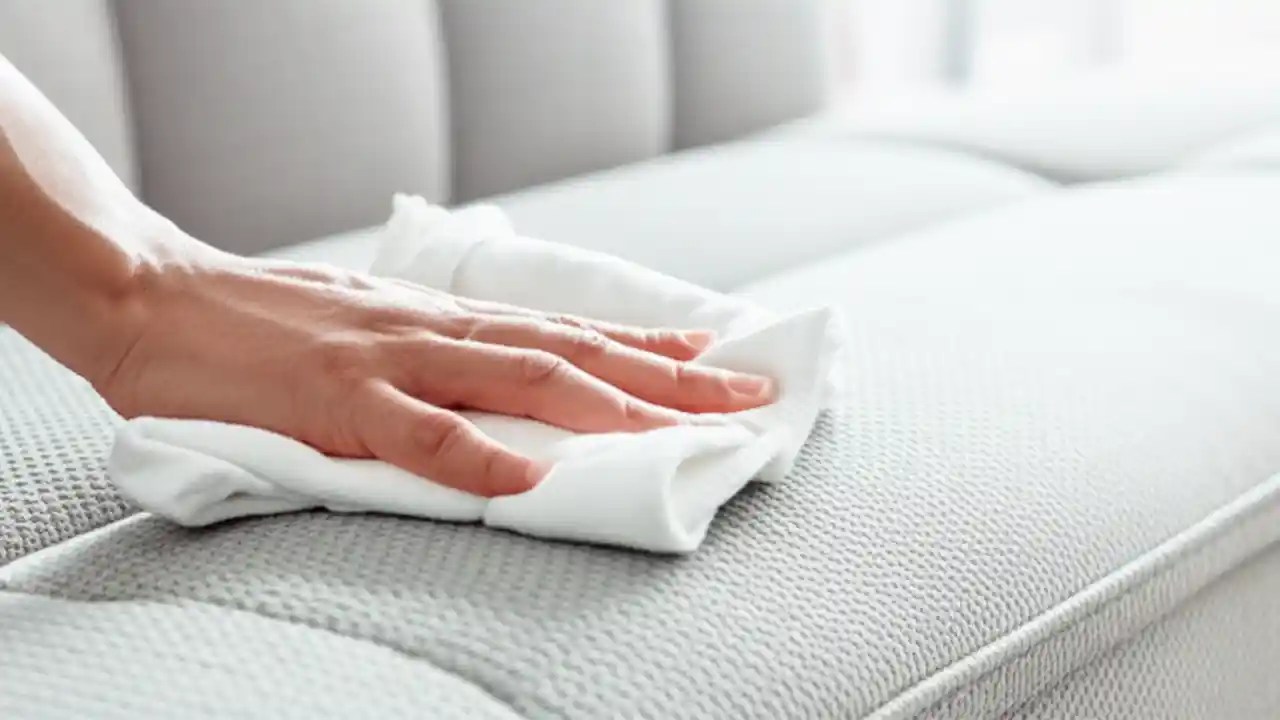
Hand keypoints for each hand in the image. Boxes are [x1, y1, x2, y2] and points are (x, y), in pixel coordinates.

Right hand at [95, 255, 775, 496]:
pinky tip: (536, 473)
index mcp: (442, 320)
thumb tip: (492, 394)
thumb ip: (430, 360)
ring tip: (687, 425)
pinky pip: (421, 431)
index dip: (645, 348)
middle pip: (573, 353)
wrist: (158, 297)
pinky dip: (482, 452)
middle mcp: (436, 330)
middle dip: (667, 379)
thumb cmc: (263, 323)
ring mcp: (392, 359)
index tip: (713, 359)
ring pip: (524, 380)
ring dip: (614, 405)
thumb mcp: (367, 330)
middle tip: (745, 395)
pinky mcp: (337, 398)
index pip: (566, 331)